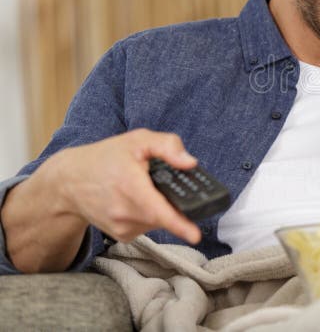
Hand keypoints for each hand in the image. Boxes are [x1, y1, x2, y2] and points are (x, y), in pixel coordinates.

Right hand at [46, 129, 201, 243]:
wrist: (69, 181)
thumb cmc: (105, 158)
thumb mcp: (138, 140)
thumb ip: (168, 146)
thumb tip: (190, 163)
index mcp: (131, 187)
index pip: (158, 211)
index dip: (179, 224)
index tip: (195, 235)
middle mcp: (125, 212)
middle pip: (165, 213)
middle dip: (173, 200)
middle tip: (160, 182)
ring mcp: (123, 227)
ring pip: (158, 220)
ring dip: (161, 206)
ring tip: (144, 188)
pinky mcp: (122, 235)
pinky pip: (148, 225)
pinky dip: (150, 214)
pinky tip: (138, 200)